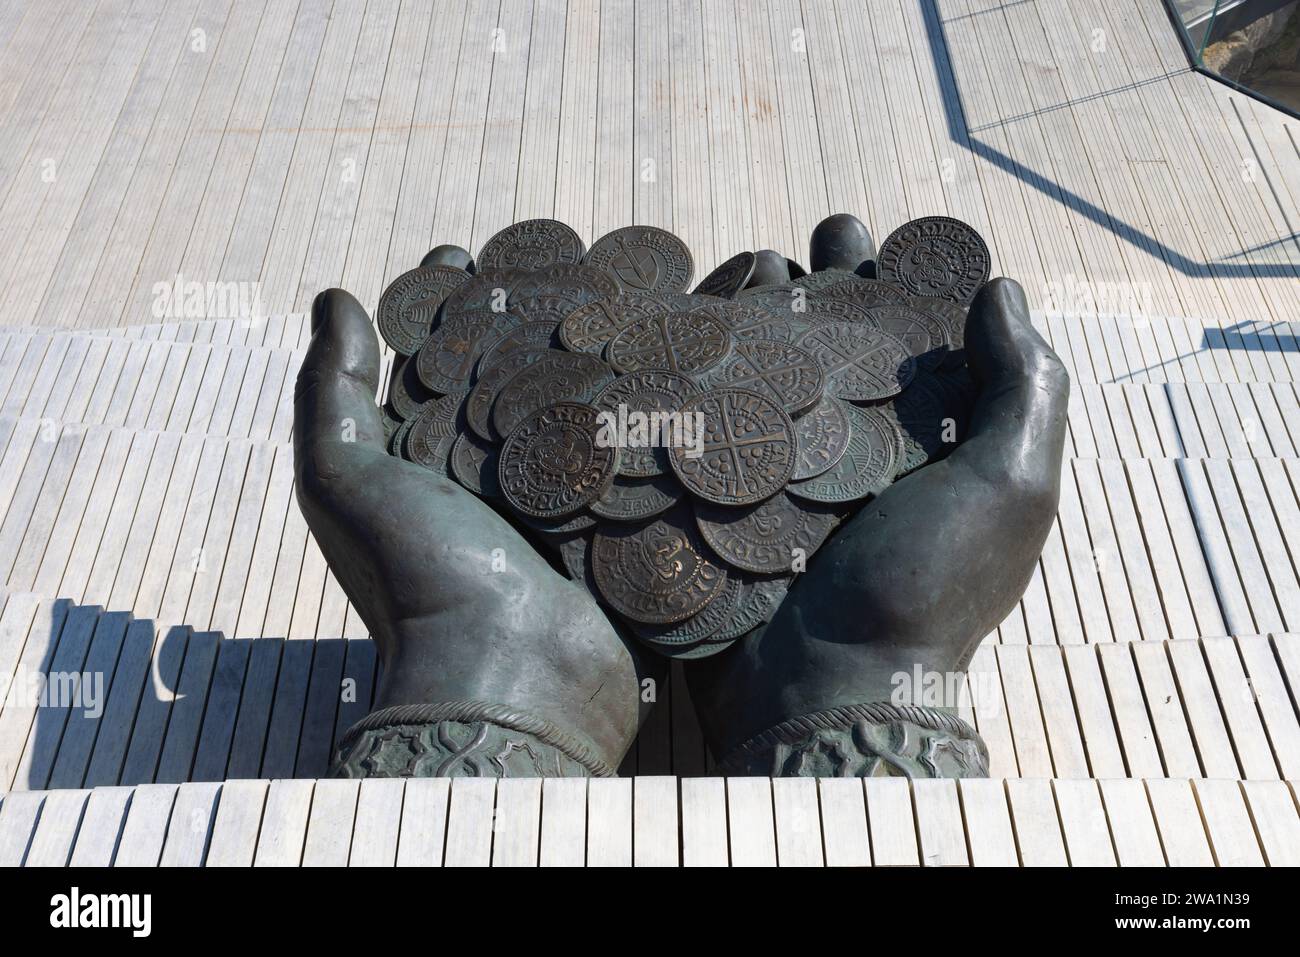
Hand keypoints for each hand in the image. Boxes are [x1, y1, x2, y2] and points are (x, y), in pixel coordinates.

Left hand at [293, 288, 659, 773]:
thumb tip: (331, 295)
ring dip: (597, 352)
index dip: (441, 303)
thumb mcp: (347, 481)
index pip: (433, 359)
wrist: (512, 681)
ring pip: (577, 406)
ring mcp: (557, 500)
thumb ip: (331, 392)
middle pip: (509, 373)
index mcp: (425, 459)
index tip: (465, 251)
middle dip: (528, 314)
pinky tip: (672, 361)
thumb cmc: (419, 578)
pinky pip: (631, 454)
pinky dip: (648, 410)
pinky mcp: (615, 524)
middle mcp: (489, 474)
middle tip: (560, 259)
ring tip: (622, 292)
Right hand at [686, 276, 1069, 762]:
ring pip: (767, 373)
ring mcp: (787, 474)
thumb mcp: (1007, 486)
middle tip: (799, 249)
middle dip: (819, 287)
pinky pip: (710, 421)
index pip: (913, 337)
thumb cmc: (924, 588)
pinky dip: (698, 376)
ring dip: (754, 320)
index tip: (871, 236)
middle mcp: (859, 451)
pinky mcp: (726, 499)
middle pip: (835, 346)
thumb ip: (1022, 384)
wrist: (825, 689)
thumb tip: (1003, 286)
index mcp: (928, 441)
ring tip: (740, 277)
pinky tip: (681, 335)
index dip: (898, 279)